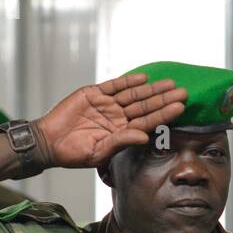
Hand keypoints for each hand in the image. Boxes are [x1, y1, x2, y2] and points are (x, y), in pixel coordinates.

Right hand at [34, 74, 186, 170]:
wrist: (48, 142)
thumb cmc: (73, 153)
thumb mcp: (99, 152)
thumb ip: (121, 141)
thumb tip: (145, 136)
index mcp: (122, 133)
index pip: (148, 122)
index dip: (164, 114)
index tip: (181, 107)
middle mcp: (118, 117)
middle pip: (145, 106)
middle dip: (164, 99)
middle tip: (184, 92)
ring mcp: (106, 105)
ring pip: (133, 94)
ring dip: (151, 89)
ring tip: (169, 84)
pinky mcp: (93, 94)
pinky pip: (114, 86)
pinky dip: (127, 81)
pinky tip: (143, 78)